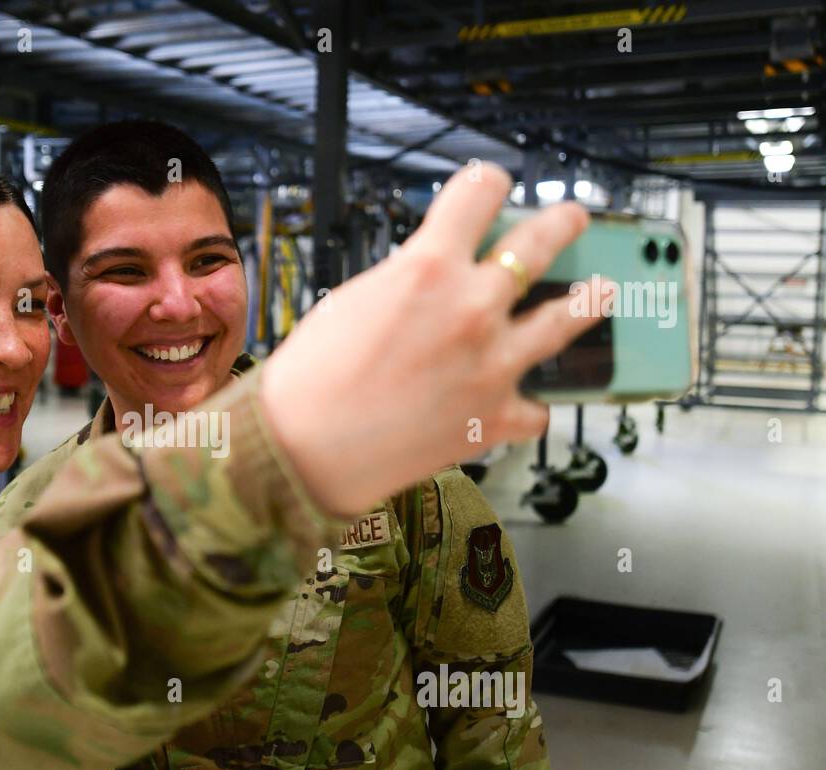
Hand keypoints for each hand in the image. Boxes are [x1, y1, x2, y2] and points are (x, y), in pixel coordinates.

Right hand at [259, 161, 606, 516]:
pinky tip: (527, 401)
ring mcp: (493, 363)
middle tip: (572, 218)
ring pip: (567, 318)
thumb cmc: (311, 379)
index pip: (479, 194)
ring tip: (602, 291)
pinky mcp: (495, 417)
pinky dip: (531, 404)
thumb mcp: (355, 299)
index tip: (494, 186)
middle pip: (540, 243)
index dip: (488, 184)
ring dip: (589, 299)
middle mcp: (472, 308)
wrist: (303, 449)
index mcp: (429, 268)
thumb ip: (408, 279)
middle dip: (562, 223)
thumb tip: (436, 275)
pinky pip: (536, 407)